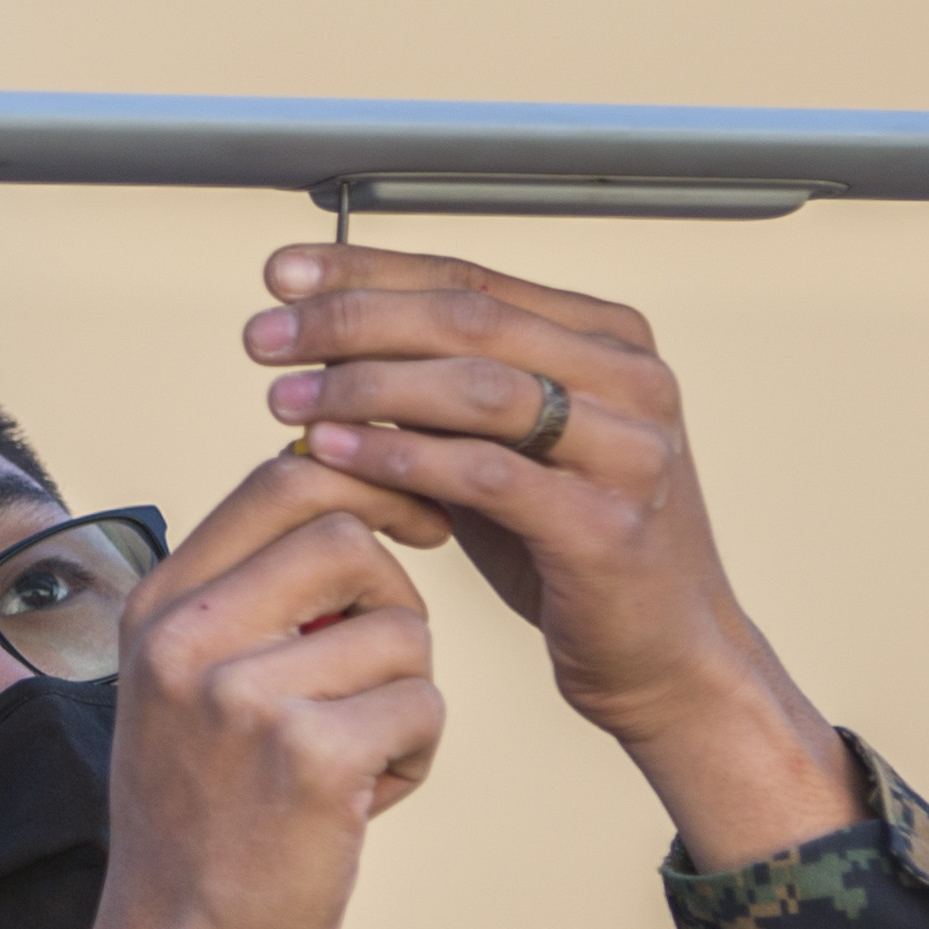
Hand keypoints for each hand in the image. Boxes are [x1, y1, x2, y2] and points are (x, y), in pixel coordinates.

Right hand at [17, 452, 446, 928]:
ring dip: (406, 694)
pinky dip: (416, 753)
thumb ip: (244, 598)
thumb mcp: (186, 687)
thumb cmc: (204, 822)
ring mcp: (243, 694)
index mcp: (158, 607)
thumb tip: (353, 498)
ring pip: (403, 629)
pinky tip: (363, 802)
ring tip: (355, 758)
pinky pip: (422, 704)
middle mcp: (187, 637)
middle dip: (396, 594)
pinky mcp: (309, 755)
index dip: (369, 477)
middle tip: (385, 662)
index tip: (415, 521)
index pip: (280, 477)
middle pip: (347, 533)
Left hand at [248, 240, 858, 870]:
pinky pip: (486, 474)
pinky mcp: (607, 525)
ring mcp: (630, 450)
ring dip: (366, 384)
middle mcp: (632, 378)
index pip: (472, 279)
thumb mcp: (504, 452)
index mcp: (610, 340)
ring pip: (479, 386)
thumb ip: (438, 394)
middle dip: (353, 318)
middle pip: (470, 318)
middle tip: (263, 336)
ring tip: (284, 396)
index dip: (369, 269)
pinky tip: (333, 449)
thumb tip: (322, 342)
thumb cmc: (569, 551)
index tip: (281, 274)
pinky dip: (400, 454)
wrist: (664, 659)